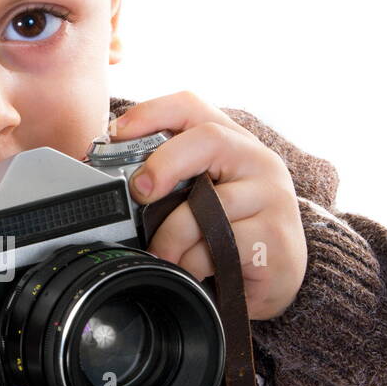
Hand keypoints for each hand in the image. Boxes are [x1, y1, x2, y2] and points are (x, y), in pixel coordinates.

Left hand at [110, 90, 307, 320]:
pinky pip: (222, 244)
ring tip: (164, 253)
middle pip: (208, 139)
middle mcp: (258, 161)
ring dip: (173, 235)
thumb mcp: (200, 198)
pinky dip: (195, 262)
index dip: (151, 112)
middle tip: (140, 193)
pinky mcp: (274, 237)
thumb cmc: (228, 233)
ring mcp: (273, 197)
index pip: (192, 107)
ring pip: (210, 204)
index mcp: (232, 144)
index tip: (117, 133)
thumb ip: (170, 181)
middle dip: (164, 164)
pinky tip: (192, 271)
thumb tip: (109, 181)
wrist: (276, 278)